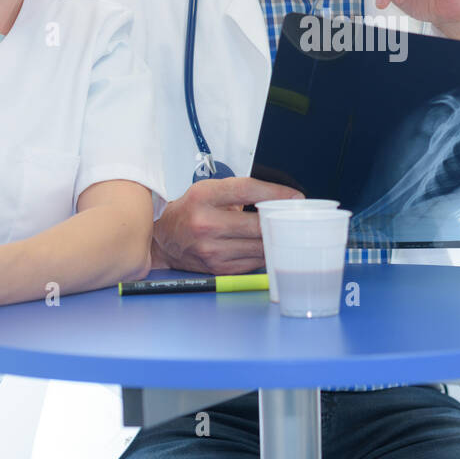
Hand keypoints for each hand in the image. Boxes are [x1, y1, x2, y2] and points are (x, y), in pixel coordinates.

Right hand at [153, 177, 302, 274]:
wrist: (163, 241)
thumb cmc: (189, 211)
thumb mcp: (208, 190)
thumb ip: (240, 191)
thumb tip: (280, 198)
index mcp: (204, 197)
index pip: (248, 190)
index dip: (276, 193)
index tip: (295, 197)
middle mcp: (206, 224)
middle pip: (258, 223)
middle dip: (282, 219)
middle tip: (296, 216)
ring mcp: (212, 250)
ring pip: (260, 245)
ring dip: (277, 238)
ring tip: (287, 230)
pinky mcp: (220, 268)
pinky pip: (254, 261)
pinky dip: (265, 252)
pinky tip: (269, 244)